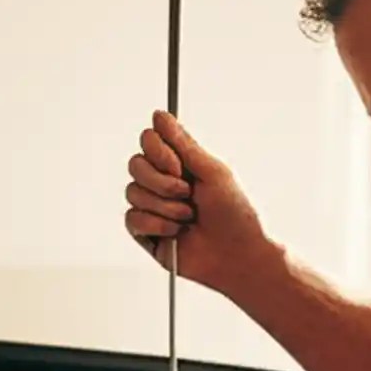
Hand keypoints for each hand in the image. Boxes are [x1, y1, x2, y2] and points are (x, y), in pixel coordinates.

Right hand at [125, 110, 272, 293]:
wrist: (238, 255)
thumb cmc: (234, 214)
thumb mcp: (212, 171)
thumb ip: (183, 143)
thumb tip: (160, 115)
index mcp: (181, 164)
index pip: (148, 140)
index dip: (158, 151)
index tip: (179, 167)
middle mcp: (163, 182)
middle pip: (135, 164)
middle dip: (161, 181)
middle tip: (187, 193)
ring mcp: (153, 207)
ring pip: (133, 191)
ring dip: (165, 206)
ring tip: (189, 217)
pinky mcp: (146, 233)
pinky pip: (132, 219)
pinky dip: (156, 224)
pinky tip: (176, 233)